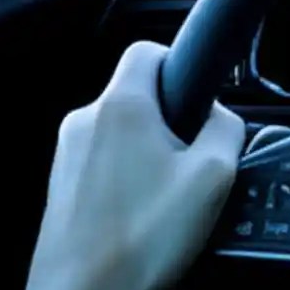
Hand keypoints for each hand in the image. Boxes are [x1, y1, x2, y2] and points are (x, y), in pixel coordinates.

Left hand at [26, 42, 244, 289]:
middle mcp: (85, 122)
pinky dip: (129, 177)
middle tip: (193, 160)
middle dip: (172, 120)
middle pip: (138, 94)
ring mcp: (67, 155)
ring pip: (122, 131)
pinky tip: (145, 214)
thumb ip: (227, 129)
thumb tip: (222, 118)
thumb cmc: (140, 241)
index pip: (148, 49)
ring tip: (169, 196)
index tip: (198, 92)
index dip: (180, 61)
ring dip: (150, 152)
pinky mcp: (62, 186)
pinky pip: (105, 162)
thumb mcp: (213, 176)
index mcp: (121, 107)